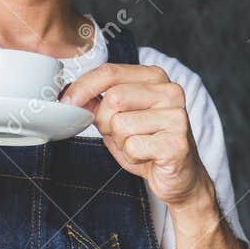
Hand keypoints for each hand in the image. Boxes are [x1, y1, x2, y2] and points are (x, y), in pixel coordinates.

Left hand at [61, 63, 210, 208]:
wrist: (181, 177)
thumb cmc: (149, 145)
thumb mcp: (120, 118)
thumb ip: (99, 103)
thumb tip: (72, 95)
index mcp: (155, 78)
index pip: (111, 71)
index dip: (84, 87)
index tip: (68, 102)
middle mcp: (170, 91)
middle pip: (114, 98)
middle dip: (105, 122)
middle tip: (119, 134)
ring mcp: (176, 116)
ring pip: (122, 125)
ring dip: (121, 143)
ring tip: (138, 146)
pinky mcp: (177, 143)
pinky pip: (134, 147)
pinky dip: (132, 158)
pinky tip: (147, 157)